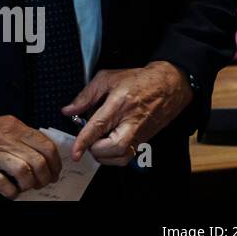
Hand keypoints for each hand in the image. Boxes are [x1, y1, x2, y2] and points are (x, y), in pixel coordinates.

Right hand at [0, 104, 61, 197]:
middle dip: (45, 177)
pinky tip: (10, 191)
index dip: (55, 163)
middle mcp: (5, 139)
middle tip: (41, 183)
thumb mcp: (0, 125)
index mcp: (13, 127)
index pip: (46, 145)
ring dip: (30, 184)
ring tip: (25, 186)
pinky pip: (4, 185)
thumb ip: (20, 137)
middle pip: (39, 161)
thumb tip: (41, 154)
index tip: (54, 171)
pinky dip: (12, 192)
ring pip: (25, 172)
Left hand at [64, 62, 192, 164]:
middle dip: (97, 151)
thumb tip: (68, 110)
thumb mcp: (107, 78)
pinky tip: (108, 146)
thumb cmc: (137, 80)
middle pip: (114, 148)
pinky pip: (129, 156)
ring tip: (97, 144)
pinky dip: (115, 157)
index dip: (84, 141)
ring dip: (105, 157)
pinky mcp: (145, 140)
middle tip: (88, 143)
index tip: (75, 152)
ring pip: (122, 157)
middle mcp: (131, 121)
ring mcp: (140, 133)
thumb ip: (86, 96)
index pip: (99, 126)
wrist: (168, 85)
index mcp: (119, 104)